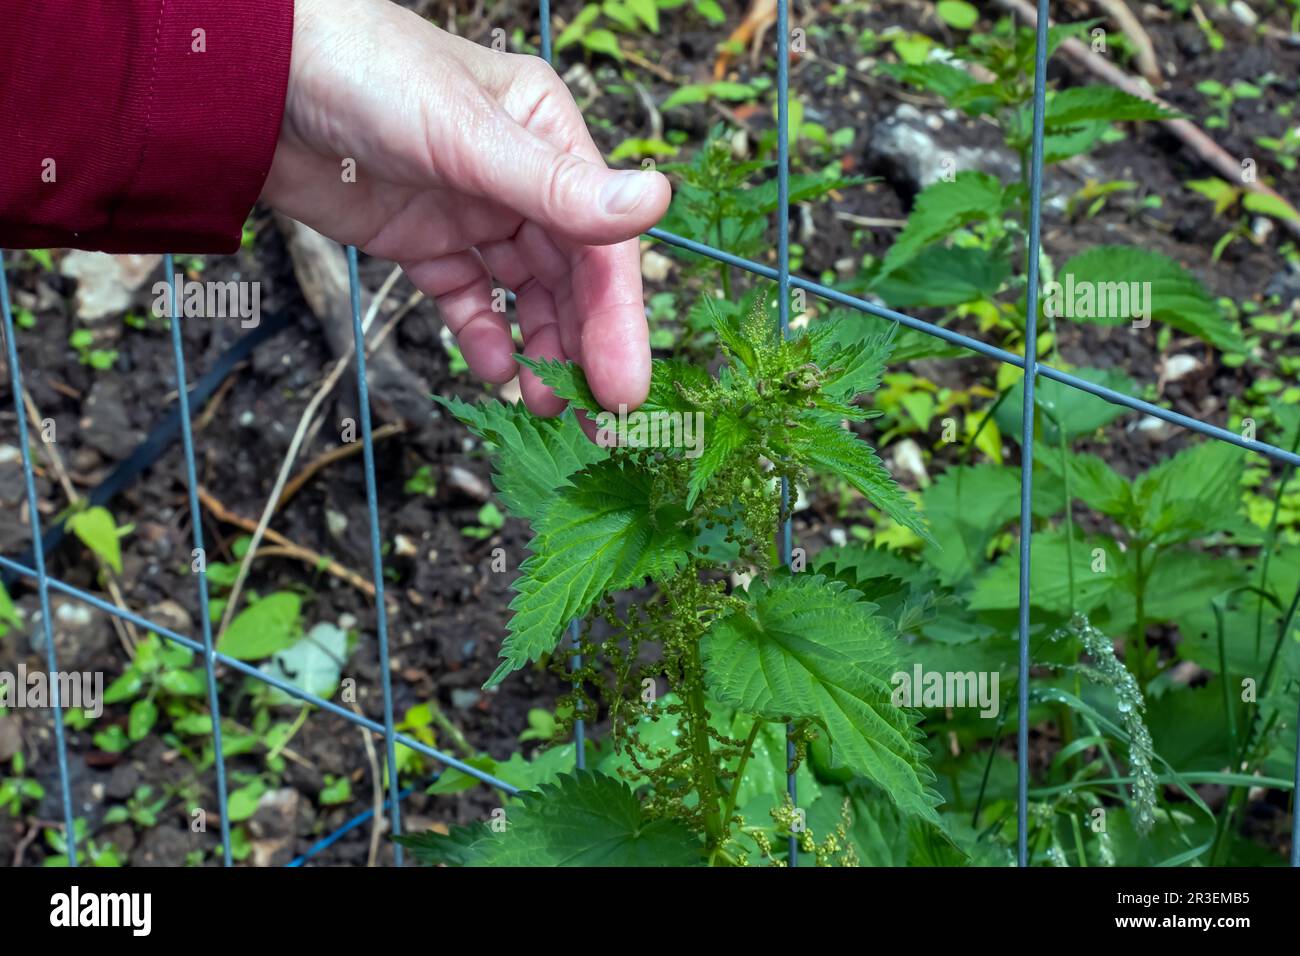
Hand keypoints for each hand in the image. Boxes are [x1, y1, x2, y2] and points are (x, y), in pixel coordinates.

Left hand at [262, 0, 670, 413]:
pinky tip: (491, 369)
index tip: (624, 390)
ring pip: (525, 294)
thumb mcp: (469, 138)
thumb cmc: (369, 76)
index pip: (601, 243)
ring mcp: (472, 211)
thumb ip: (558, 188)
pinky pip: (467, 297)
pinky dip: (482, 334)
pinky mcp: (423, 240)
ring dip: (540, 349)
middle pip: (571, 277)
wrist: (257, 82)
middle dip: (585, 348)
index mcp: (551, 135)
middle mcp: (522, 176)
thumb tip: (657, 201)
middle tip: (597, 423)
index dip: (618, 320)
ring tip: (542, 404)